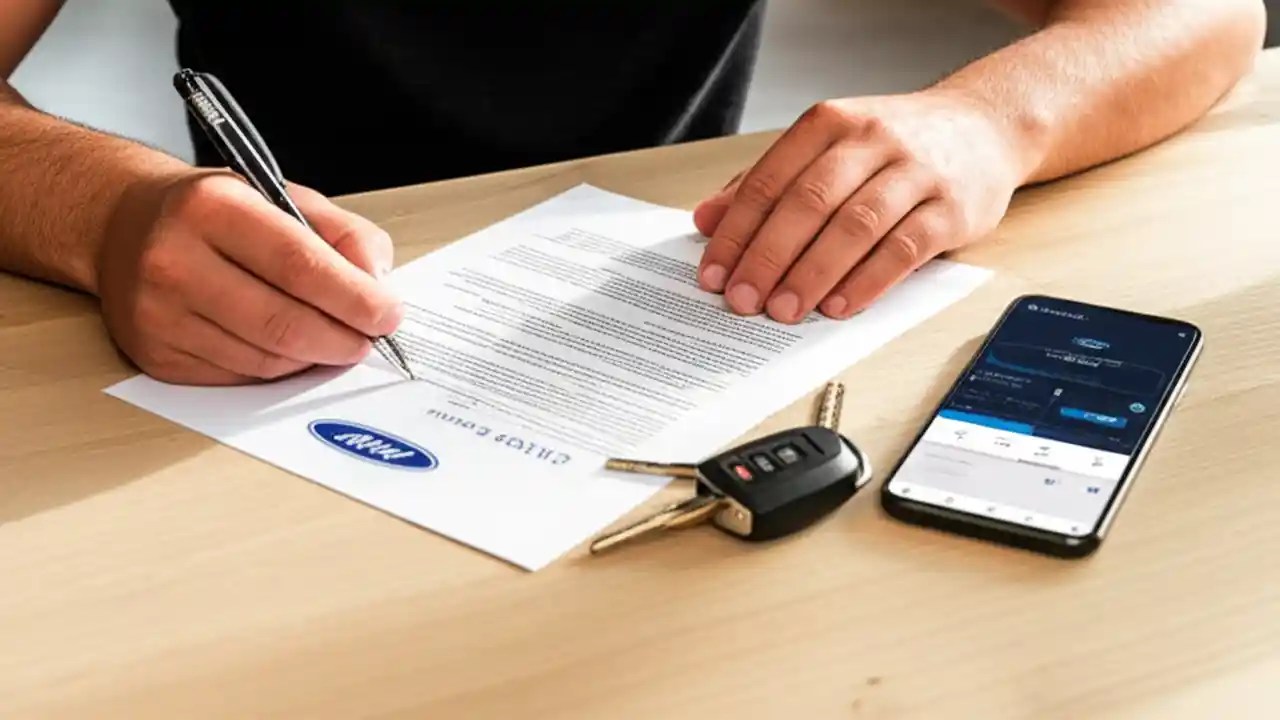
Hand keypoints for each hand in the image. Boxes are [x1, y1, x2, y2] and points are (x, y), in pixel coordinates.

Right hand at [97, 171, 403, 384]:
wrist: (124, 226)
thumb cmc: (215, 213)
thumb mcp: (284, 197)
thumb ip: (345, 235)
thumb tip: (379, 284)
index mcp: (213, 207)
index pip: (300, 265)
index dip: (356, 298)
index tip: (388, 314)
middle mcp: (174, 259)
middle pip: (284, 323)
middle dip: (344, 339)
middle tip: (369, 338)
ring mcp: (159, 312)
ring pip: (266, 359)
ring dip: (313, 356)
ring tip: (331, 337)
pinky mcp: (156, 354)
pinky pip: (240, 377)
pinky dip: (278, 368)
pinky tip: (286, 346)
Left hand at [693, 90, 1026, 322]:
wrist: (984, 128)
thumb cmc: (893, 147)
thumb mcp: (827, 149)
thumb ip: (769, 184)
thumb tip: (707, 220)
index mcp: (830, 123)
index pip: (770, 180)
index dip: (737, 231)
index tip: (714, 273)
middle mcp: (872, 140)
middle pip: (809, 202)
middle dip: (770, 257)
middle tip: (745, 299)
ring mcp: (916, 172)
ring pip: (856, 226)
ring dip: (814, 274)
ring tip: (785, 310)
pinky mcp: (951, 208)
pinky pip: (904, 249)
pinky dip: (868, 282)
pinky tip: (839, 306)